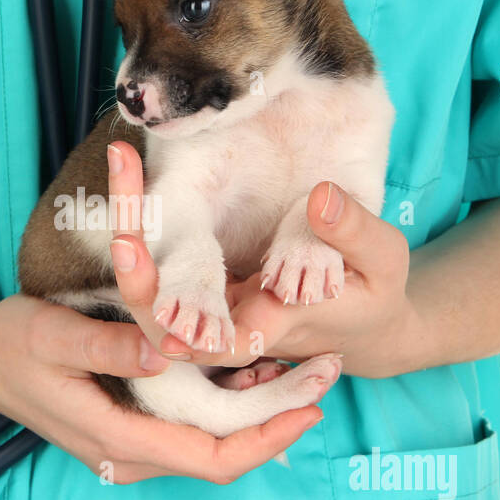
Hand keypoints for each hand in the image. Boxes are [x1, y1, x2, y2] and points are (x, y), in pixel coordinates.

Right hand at [0, 294, 324, 483]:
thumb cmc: (12, 344)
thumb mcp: (51, 334)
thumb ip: (106, 346)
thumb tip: (162, 353)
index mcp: (117, 439)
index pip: (213, 458)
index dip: (268, 438)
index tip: (312, 407)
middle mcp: (131, 454)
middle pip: (223, 455)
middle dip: (278, 421)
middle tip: (324, 375)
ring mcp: (133, 444)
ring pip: (212, 442)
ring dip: (258, 412)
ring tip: (302, 368)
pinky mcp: (133, 425)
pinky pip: (194, 425)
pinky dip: (229, 402)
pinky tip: (254, 367)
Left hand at [106, 141, 420, 376]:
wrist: (366, 316)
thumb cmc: (378, 290)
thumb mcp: (382, 260)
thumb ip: (352, 232)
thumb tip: (320, 196)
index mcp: (269, 326)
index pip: (209, 340)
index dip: (174, 316)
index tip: (140, 261)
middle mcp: (229, 321)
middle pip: (163, 318)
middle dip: (134, 270)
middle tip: (116, 209)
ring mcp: (214, 304)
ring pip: (157, 286)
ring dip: (133, 227)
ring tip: (121, 159)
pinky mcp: (208, 282)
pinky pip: (166, 261)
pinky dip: (146, 217)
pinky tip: (129, 165)